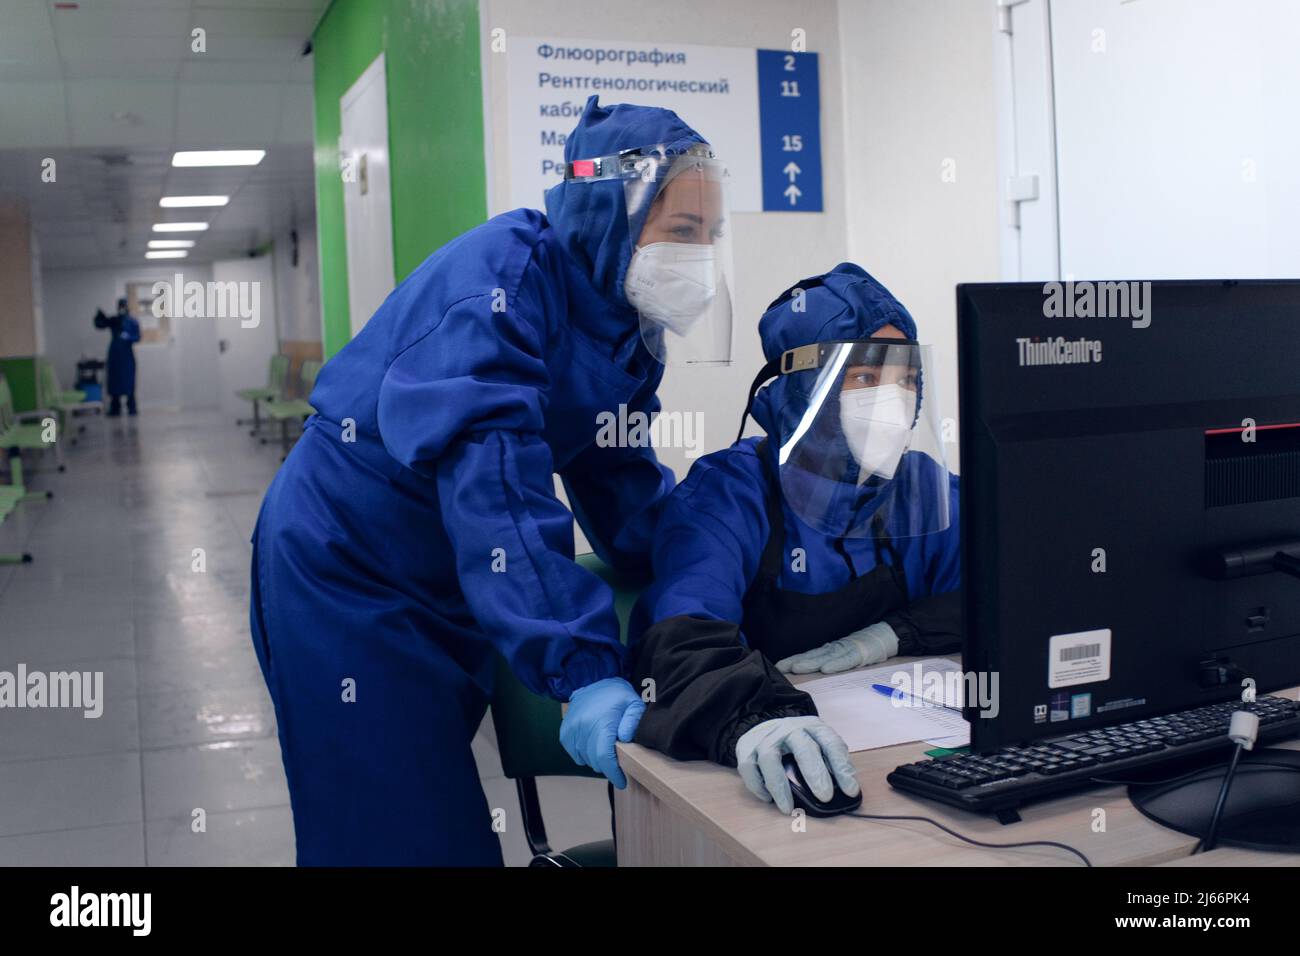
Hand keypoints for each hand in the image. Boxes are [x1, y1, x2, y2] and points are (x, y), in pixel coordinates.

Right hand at [558, 677, 645, 788]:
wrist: (591, 680)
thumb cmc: (616, 695)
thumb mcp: (633, 703)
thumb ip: (633, 721)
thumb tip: (625, 739)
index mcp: (602, 722)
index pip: (605, 757)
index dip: (613, 773)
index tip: (622, 782)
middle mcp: (584, 727)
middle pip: (595, 760)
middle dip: (607, 766)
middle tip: (617, 761)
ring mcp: (572, 730)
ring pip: (585, 759)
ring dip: (596, 759)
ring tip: (605, 748)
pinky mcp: (565, 733)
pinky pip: (575, 754)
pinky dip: (584, 754)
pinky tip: (593, 744)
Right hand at [735, 716, 858, 814]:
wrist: (765, 725)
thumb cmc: (798, 742)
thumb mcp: (818, 744)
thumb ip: (829, 764)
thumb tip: (844, 794)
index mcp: (813, 727)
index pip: (831, 744)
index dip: (842, 768)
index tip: (851, 790)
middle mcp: (790, 729)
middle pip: (803, 748)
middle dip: (815, 773)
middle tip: (825, 797)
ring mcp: (766, 737)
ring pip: (770, 758)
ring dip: (779, 785)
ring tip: (788, 807)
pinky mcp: (746, 748)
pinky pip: (749, 767)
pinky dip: (758, 785)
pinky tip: (768, 798)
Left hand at [775, 621, 898, 674]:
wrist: (885, 635)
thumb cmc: (863, 648)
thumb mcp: (843, 655)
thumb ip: (829, 661)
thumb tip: (810, 671)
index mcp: (830, 650)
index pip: (808, 655)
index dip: (793, 660)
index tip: (778, 666)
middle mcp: (835, 648)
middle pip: (812, 655)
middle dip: (795, 662)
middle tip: (780, 667)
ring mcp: (847, 649)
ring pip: (826, 657)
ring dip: (810, 663)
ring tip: (796, 668)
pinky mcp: (860, 653)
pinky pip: (847, 659)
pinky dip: (836, 664)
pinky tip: (826, 668)